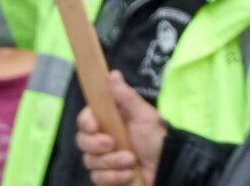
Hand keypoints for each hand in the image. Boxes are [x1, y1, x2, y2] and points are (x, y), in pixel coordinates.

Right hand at [73, 71, 162, 185]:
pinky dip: (113, 178)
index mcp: (110, 121)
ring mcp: (103, 159)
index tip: (95, 125)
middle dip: (98, 145)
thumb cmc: (157, 138)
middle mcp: (103, 139)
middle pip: (82, 141)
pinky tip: (129, 175)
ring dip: (112, 163)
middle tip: (114, 144)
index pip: (85, 119)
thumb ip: (127, 97)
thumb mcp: (144, 116)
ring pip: (90, 161)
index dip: (86, 122)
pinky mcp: (106, 177)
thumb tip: (113, 74)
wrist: (167, 167)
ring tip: (132, 161)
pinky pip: (97, 179)